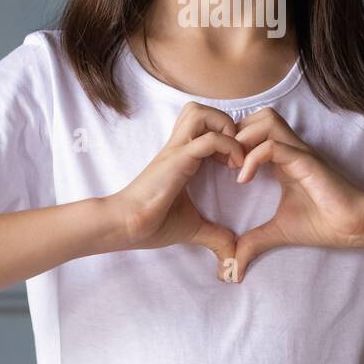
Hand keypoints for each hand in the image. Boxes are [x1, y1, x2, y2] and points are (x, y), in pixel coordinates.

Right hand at [107, 102, 245, 276]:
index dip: (225, 135)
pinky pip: (208, 139)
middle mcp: (178, 147)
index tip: (237, 163)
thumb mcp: (193, 228)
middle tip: (236, 152)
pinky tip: (234, 169)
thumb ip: (215, 236)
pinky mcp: (177, 159)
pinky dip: (229, 147)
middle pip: (200, 109)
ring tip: (234, 155)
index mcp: (181, 156)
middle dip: (225, 123)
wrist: (127, 225)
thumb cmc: (153, 223)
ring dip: (225, 128)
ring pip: (201, 113)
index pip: (202, 124)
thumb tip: (233, 253)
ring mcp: (176, 150)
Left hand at [229, 108, 363, 281]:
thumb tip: (231, 270)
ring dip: (242, 139)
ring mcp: (298, 152)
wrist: (354, 226)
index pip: (251, 130)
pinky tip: (243, 179)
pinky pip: (273, 146)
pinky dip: (253, 157)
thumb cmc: (321, 224)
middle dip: (234, 133)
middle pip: (256, 116)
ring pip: (265, 121)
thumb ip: (252, 243)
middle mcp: (289, 149)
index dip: (230, 142)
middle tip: (222, 161)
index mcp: (281, 159)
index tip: (217, 167)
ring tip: (233, 167)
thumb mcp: (277, 233)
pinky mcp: (306, 160)